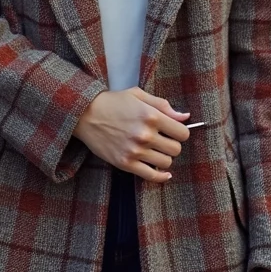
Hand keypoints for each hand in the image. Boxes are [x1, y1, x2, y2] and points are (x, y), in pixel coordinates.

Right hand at [73, 88, 190, 181]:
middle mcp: (145, 135)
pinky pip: (151, 176)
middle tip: (163, 141)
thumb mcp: (138, 95)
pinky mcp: (125, 163)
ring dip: (164, 158)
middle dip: (172, 145)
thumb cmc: (113, 102)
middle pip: (176, 149)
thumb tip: (185, 116)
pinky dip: (160, 176)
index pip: (182, 133)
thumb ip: (163, 105)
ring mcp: (135, 151)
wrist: (85, 114)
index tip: (174, 131)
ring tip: (156, 151)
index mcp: (151, 116)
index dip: (180, 132)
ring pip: (166, 163)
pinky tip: (162, 172)